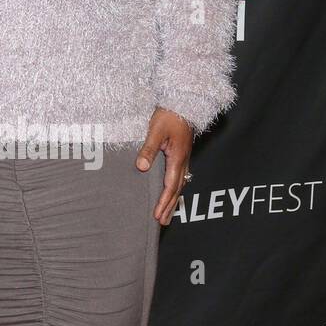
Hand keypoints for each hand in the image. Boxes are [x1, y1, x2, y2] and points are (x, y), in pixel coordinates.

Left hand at [135, 107, 192, 225]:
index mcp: (177, 158)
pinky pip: (180, 177)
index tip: (156, 216)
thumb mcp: (156, 130)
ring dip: (173, 200)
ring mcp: (184, 158)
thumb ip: (148, 148)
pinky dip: (175, 189)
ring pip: (180, 185)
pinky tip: (172, 192)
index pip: (170, 186)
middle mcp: (183, 161)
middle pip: (177, 190)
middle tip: (162, 223)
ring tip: (167, 214)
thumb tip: (141, 167)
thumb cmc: (169, 114)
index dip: (163, 202)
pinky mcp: (182, 154)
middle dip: (169, 207)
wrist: (184, 102)